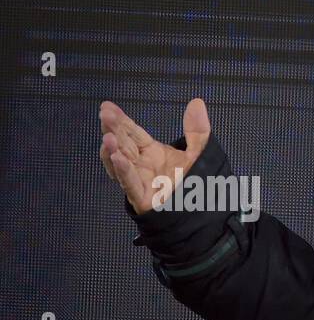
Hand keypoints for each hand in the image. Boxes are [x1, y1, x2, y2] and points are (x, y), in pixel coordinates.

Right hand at [99, 98, 210, 214]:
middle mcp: (142, 165)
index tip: (107, 106)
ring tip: (108, 136)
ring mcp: (140, 181)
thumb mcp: (200, 153)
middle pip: (123, 144)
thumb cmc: (197, 185)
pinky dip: (123, 171)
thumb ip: (197, 130)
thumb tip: (197, 102)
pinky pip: (130, 183)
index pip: (133, 132)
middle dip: (113, 129)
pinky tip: (118, 159)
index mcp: (153, 152)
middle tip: (105, 115)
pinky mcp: (142, 198)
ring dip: (112, 149)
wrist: (202, 217)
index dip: (121, 120)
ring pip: (121, 163)